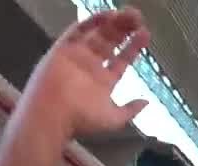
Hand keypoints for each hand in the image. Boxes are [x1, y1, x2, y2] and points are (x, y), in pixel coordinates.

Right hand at [26, 9, 149, 136]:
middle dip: (124, 30)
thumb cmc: (81, 119)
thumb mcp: (113, 119)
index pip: (121, 60)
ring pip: (97, 34)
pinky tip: (108, 14)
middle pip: (110, 43)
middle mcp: (90, 67)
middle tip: (137, 17)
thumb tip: (146, 103)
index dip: (133, 47)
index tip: (145, 34)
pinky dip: (91, 22)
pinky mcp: (62, 49)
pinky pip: (78, 31)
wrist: (52, 114)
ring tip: (129, 13)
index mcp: (103, 82)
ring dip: (113, 23)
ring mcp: (76, 56)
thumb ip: (130, 110)